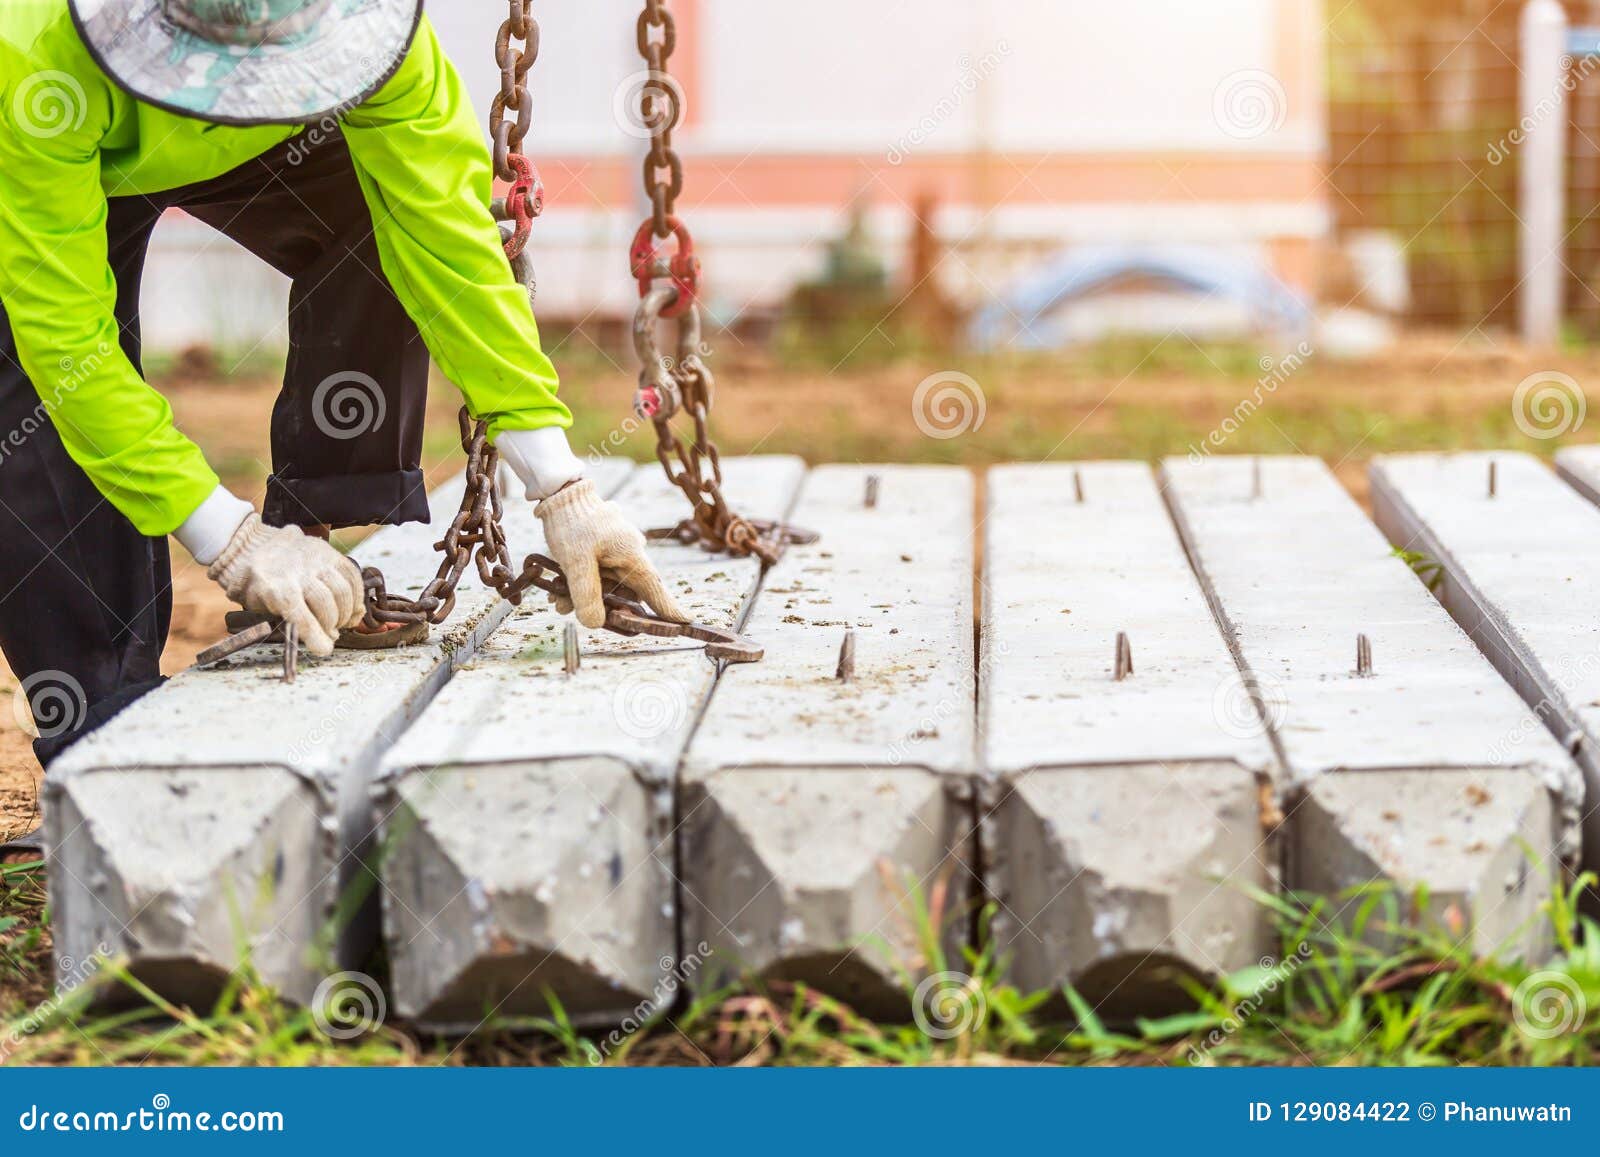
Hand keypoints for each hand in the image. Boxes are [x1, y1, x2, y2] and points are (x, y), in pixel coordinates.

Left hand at [207, 514, 365, 655]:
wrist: (258, 547)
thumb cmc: (259, 586)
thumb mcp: (257, 607)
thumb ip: (286, 623)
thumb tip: (324, 643)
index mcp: (274, 589)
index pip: (298, 615)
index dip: (314, 635)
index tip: (324, 650)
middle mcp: (297, 572)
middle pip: (325, 603)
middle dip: (331, 625)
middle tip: (330, 635)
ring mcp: (316, 560)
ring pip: (343, 591)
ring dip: (345, 613)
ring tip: (339, 622)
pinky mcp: (331, 553)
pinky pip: (352, 577)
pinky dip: (356, 596)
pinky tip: (351, 608)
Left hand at [536, 481, 686, 627]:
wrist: (560, 493)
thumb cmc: (572, 524)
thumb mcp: (576, 563)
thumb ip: (586, 595)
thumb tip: (595, 624)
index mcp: (632, 556)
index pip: (656, 590)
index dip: (670, 609)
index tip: (686, 622)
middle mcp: (631, 554)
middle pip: (626, 592)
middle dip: (601, 606)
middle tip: (572, 610)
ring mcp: (619, 550)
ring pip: (609, 584)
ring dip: (586, 595)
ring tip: (559, 600)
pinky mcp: (606, 547)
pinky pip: (600, 573)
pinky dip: (583, 583)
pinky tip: (561, 589)